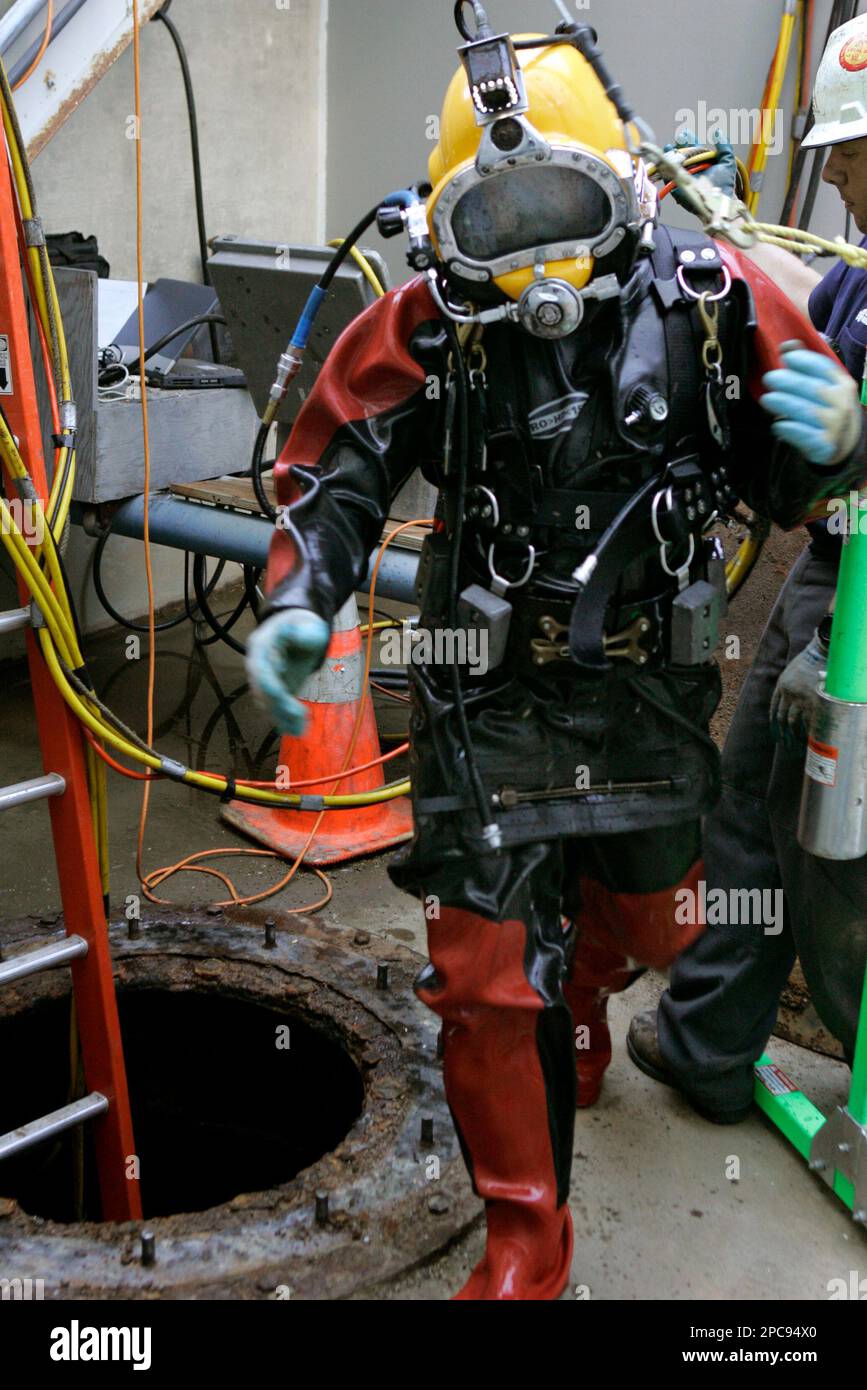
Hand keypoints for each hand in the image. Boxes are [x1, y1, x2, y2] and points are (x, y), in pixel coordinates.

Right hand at [246, 609, 330, 735]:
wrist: (298, 630)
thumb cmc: (304, 626)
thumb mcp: (309, 625)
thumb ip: (303, 632)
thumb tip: (291, 632)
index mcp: (261, 646)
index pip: (260, 669)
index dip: (269, 684)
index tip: (282, 696)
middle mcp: (257, 665)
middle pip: (262, 690)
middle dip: (279, 706)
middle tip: (299, 716)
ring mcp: (263, 679)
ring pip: (267, 703)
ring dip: (282, 717)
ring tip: (300, 730)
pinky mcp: (274, 691)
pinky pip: (276, 709)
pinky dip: (285, 721)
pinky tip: (298, 731)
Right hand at [664, 129, 736, 207]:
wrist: (720, 202)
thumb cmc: (724, 185)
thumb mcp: (727, 162)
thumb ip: (724, 147)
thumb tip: (717, 132)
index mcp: (700, 163)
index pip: (692, 149)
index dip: (689, 140)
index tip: (686, 133)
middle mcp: (690, 170)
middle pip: (681, 155)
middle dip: (679, 146)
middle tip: (679, 138)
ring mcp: (683, 179)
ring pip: (673, 165)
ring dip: (670, 156)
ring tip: (669, 148)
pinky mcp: (676, 189)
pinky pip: (668, 178)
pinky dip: (665, 169)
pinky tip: (665, 161)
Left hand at [760, 341, 861, 465]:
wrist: (843, 446)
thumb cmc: (828, 410)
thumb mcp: (826, 387)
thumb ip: (806, 366)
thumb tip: (786, 345)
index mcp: (843, 384)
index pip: (824, 367)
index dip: (804, 360)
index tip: (785, 356)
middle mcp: (841, 403)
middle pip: (812, 388)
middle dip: (788, 381)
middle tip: (768, 378)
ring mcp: (834, 425)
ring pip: (805, 410)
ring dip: (783, 403)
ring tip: (766, 400)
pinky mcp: (823, 445)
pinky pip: (801, 434)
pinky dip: (786, 428)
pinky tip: (776, 425)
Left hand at [770, 628, 828, 747]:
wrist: (821, 653)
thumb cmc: (809, 663)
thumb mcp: (792, 673)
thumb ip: (788, 688)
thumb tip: (788, 704)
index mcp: (781, 686)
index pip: (773, 709)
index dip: (774, 724)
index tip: (775, 734)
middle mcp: (788, 693)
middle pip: (781, 718)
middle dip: (782, 733)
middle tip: (785, 745)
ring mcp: (800, 697)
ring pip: (793, 721)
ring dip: (794, 735)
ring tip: (796, 745)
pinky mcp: (813, 700)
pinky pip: (808, 719)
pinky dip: (808, 730)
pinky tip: (809, 738)